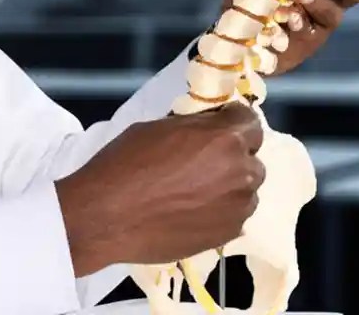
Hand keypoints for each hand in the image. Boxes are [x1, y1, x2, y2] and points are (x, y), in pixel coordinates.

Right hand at [53, 103, 264, 275]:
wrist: (107, 216)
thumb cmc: (125, 164)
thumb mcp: (158, 128)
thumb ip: (192, 128)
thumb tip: (203, 130)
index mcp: (225, 138)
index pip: (250, 122)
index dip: (232, 122)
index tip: (216, 128)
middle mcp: (241, 172)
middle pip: (251, 159)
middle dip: (232, 157)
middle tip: (201, 163)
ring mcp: (237, 208)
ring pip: (245, 191)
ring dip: (228, 187)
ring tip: (194, 192)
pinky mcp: (227, 235)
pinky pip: (233, 216)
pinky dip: (219, 212)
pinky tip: (190, 212)